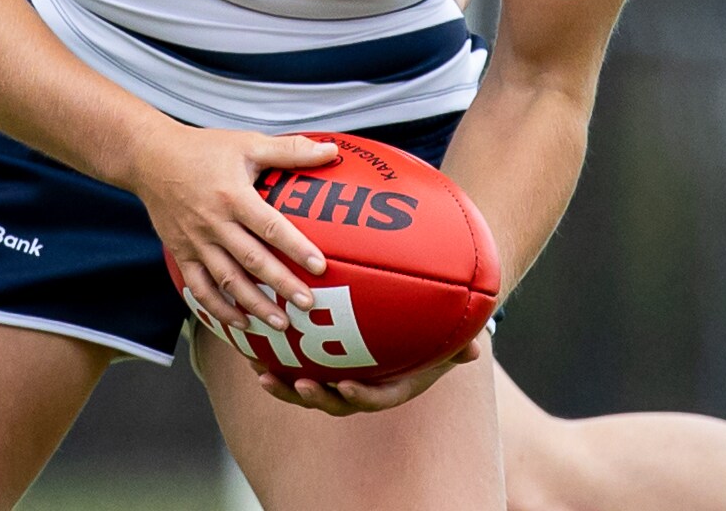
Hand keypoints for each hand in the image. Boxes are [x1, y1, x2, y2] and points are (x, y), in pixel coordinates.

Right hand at [131, 125, 337, 332]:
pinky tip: (242, 323)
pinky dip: (219, 309)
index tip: (320, 267)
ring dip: (254, 305)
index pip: (269, 226)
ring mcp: (195, 241)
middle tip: (309, 305)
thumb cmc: (204, 148)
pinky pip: (200, 288)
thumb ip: (291, 150)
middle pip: (252, 260)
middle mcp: (213, 223)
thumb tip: (332, 150)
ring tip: (281, 324)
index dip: (295, 247)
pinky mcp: (181, 253)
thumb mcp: (248, 142)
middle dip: (281, 285)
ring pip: (227, 280)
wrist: (150, 157)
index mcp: (232, 195)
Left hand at [250, 338, 483, 415]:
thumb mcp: (449, 334)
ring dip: (284, 385)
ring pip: (307, 388)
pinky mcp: (317, 361)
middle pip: (334, 402)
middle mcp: (361, 386)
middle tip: (301, 385)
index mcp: (391, 385)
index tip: (348, 388)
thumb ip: (460, 342)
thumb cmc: (431, 327)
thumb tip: (476, 349)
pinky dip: (272, 356)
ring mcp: (337, 376)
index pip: (376, 399)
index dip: (361, 398)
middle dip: (314, 398)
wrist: (411, 322)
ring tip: (262, 373)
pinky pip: (293, 363)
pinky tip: (249, 342)